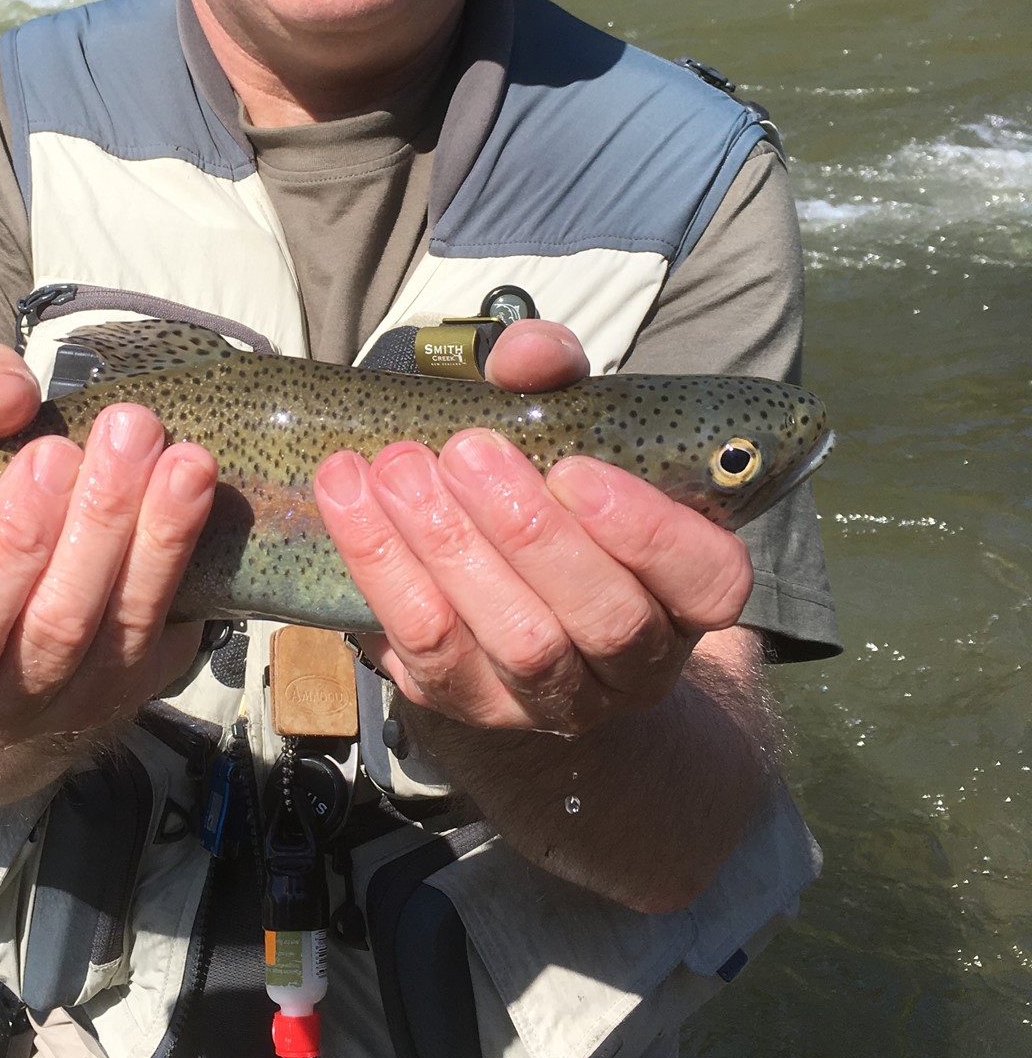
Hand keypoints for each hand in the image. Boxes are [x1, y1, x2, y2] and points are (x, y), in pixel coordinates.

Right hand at [0, 343, 216, 744]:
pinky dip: (166, 549)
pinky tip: (187, 478)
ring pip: (66, 637)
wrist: (28, 612)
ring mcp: (31, 708)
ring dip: (107, 534)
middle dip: (14, 546)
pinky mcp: (115, 693)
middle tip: (52, 454)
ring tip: (136, 443)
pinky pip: (144, 631)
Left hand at [313, 321, 752, 736]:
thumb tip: (529, 353)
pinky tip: (349, 502)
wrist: (495, 578)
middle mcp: (635, 662)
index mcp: (688, 592)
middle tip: (466, 451)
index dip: (648, 532)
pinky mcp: (467, 703)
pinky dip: (384, 571)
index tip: (574, 469)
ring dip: (449, 551)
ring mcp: (554, 697)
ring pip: (516, 644)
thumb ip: (557, 380)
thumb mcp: (570, 429)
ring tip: (396, 470)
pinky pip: (427, 653)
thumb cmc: (550, 491)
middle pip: (602, 617)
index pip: (708, 579)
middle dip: (528, 532)